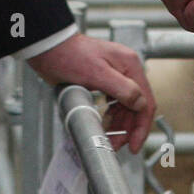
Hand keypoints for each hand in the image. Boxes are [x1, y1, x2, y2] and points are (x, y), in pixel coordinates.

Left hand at [28, 33, 155, 152]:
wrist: (48, 47)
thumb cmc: (68, 55)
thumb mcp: (96, 74)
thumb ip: (122, 89)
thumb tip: (141, 104)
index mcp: (130, 65)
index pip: (145, 101)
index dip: (141, 127)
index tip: (134, 145)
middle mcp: (126, 70)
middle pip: (135, 107)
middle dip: (128, 129)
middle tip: (116, 146)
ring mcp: (115, 76)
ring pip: (125, 107)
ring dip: (120, 126)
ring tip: (110, 141)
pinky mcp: (103, 81)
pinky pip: (114, 104)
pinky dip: (111, 117)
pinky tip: (106, 127)